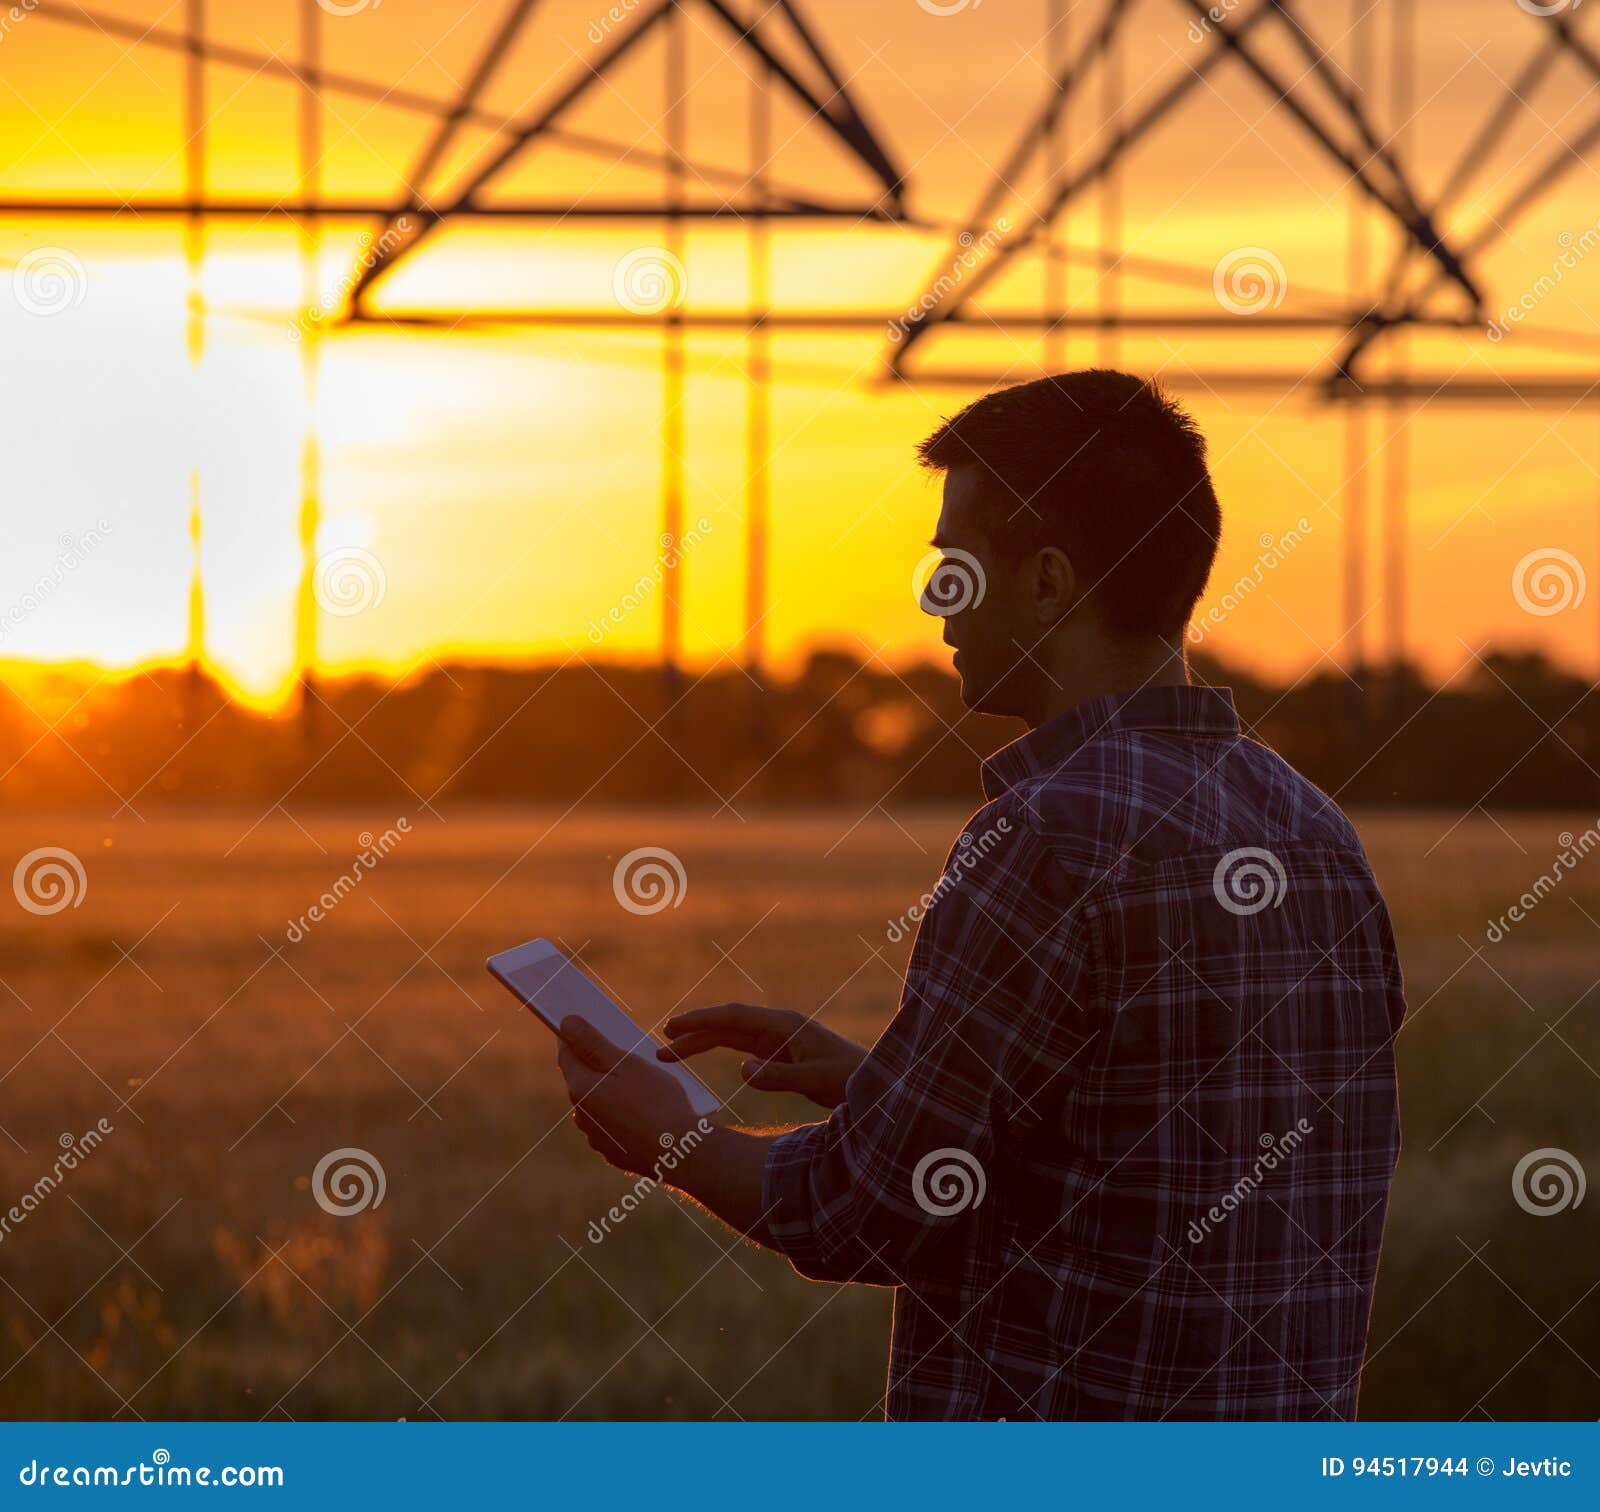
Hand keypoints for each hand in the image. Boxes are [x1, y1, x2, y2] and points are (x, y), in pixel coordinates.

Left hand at [556, 1017, 705, 1176]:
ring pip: (598, 1104)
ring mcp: (596, 1137)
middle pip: (583, 1079)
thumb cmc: (656, 1103)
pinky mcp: (613, 1153)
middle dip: (597, 1063)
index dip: (572, 1036)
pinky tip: (645, 1111)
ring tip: (640, 1083)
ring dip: (610, 1091)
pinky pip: (612, 1125)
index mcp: (581, 1089)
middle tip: (621, 1049)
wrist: (678, 1153)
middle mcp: (582, 1115)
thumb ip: (593, 1044)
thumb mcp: (627, 1064)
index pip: (566, 1054)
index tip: (580, 1022)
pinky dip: (622, 1115)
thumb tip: (566, 1024)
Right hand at [657, 1003, 867, 1110]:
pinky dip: (719, 1052)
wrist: (877, 1084)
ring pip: (731, 1037)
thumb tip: (741, 1070)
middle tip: (660, 1043)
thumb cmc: (851, 1079)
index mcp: (786, 1025)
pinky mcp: (782, 1055)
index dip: (701, 1021)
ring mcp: (779, 1041)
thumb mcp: (816, 1081)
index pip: (734, 1017)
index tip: (672, 1027)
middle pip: (727, 1025)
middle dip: (694, 1032)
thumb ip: (780, 1077)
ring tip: (669, 1054)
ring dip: (701, 1043)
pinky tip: (702, 1058)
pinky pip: (742, 1049)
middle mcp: (779, 1028)